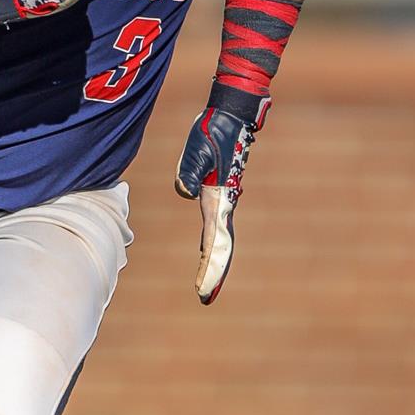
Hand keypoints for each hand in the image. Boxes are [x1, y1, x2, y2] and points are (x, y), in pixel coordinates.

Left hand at [173, 93, 264, 303]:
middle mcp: (223, 203)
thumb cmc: (214, 132)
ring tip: (207, 283)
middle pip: (221, 247)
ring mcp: (222, 199)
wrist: (230, 117)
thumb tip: (184, 190)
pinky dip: (212, 243)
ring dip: (214, 260)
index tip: (203, 290)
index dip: (211, 268)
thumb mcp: (199, 150)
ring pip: (220, 238)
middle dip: (214, 272)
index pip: (216, 242)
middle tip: (205, 297)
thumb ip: (192, 171)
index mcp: (219, 200)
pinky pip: (216, 226)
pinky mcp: (218, 192)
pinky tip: (208, 249)